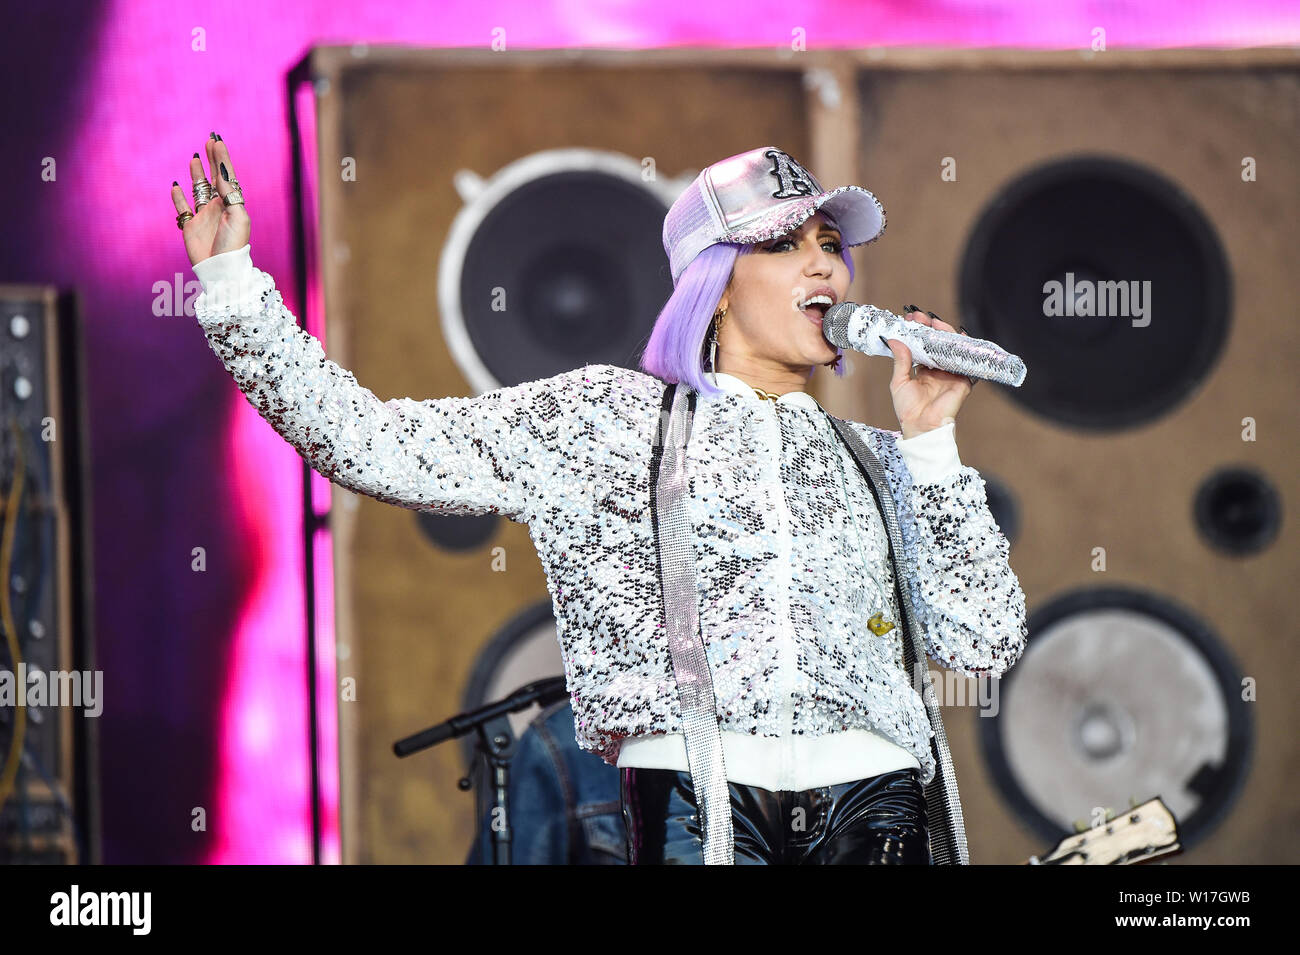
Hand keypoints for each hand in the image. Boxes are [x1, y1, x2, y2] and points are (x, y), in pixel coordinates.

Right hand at [171, 133, 249, 266]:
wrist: (221, 269)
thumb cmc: (234, 244)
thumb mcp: (237, 216)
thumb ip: (230, 193)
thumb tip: (222, 172)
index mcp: (231, 203)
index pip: (226, 175)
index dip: (221, 158)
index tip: (216, 140)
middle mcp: (217, 207)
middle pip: (213, 178)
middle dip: (211, 159)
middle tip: (208, 140)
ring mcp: (203, 216)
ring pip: (198, 189)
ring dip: (196, 174)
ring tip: (195, 158)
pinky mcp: (189, 226)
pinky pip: (182, 208)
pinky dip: (178, 197)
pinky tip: (176, 186)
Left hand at [883, 307, 974, 438]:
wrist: (922, 427)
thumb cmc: (909, 410)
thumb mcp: (899, 382)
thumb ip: (900, 361)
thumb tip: (894, 340)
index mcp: (924, 371)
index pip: (923, 346)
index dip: (918, 332)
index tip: (910, 320)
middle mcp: (939, 370)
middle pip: (938, 344)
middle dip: (931, 329)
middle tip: (921, 317)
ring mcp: (951, 374)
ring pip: (951, 348)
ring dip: (945, 334)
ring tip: (935, 323)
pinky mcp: (962, 380)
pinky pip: (966, 361)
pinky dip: (964, 347)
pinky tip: (958, 335)